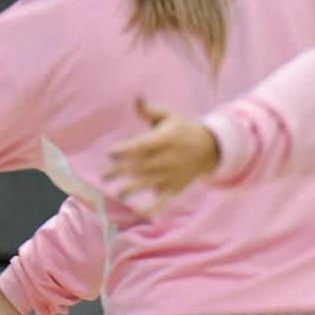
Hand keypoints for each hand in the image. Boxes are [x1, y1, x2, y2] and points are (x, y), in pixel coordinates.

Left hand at [104, 97, 217, 215]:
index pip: (142, 146)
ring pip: (147, 184)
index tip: (111, 153)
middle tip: (104, 173)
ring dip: (131, 188)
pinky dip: (148, 210)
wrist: (209, 149)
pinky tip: (135, 215)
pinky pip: (160, 202)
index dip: (126, 150)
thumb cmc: (181, 130)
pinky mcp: (173, 189)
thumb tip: (136, 99)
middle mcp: (167, 159)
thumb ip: (149, 110)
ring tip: (117, 191)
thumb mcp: (169, 116)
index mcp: (164, 140)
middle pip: (140, 166)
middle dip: (121, 170)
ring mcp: (170, 176)